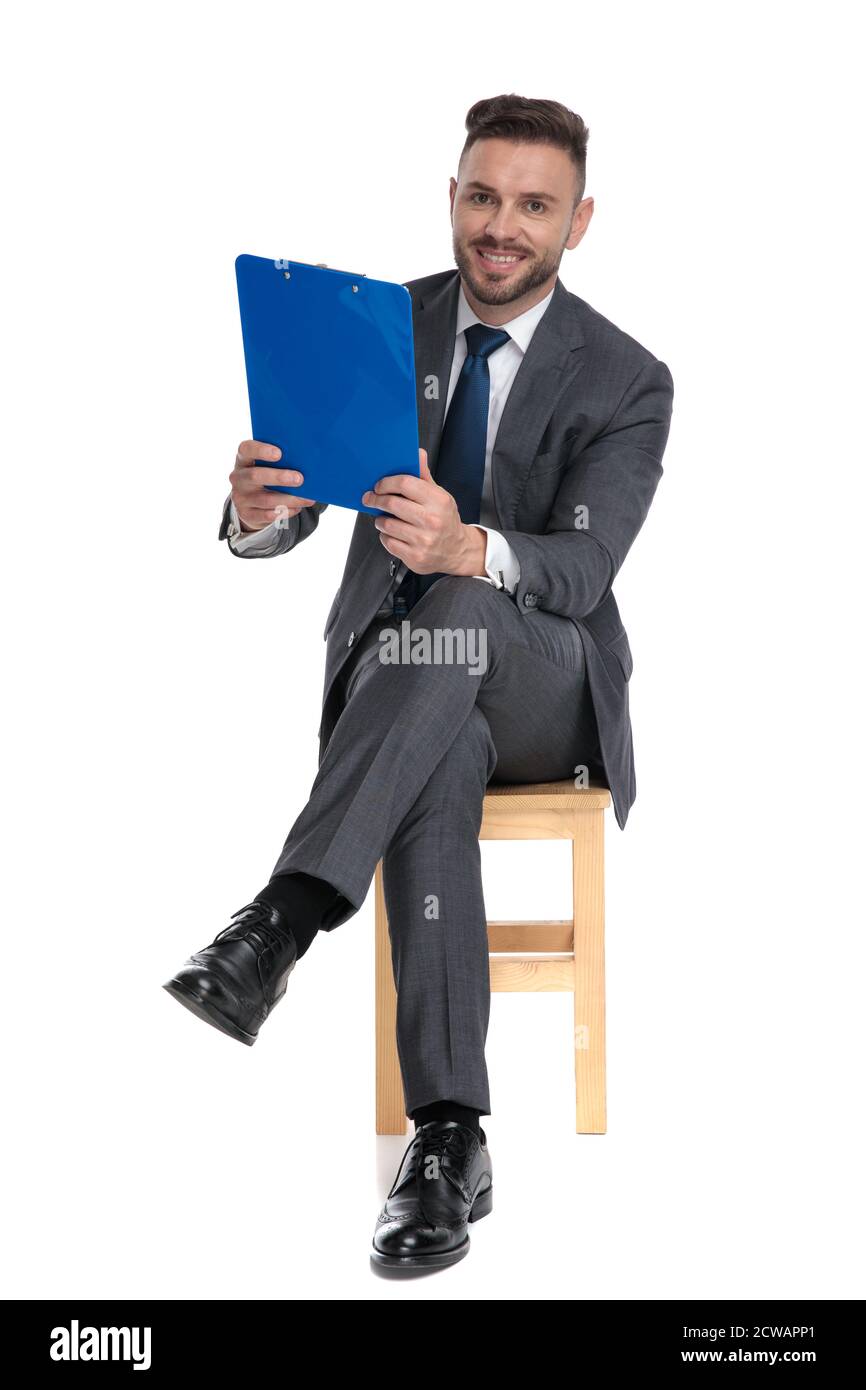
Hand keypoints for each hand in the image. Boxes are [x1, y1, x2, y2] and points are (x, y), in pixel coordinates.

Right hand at [230, 441, 316, 531]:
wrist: (250, 503)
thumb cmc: (265, 476)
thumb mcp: (266, 466)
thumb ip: (280, 461)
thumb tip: (305, 462)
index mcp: (243, 459)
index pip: (246, 449)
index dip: (261, 450)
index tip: (279, 453)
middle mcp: (238, 478)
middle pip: (255, 476)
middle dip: (279, 477)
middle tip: (300, 479)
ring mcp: (240, 497)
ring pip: (266, 499)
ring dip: (289, 499)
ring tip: (307, 498)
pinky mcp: (247, 514)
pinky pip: (268, 515)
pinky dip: (285, 511)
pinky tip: (298, 508)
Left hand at [361, 449, 486, 576]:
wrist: (457, 550)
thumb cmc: (445, 519)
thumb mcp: (440, 495)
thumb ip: (424, 476)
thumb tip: (417, 453)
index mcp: (438, 501)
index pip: (405, 483)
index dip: (387, 482)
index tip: (378, 485)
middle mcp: (432, 520)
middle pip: (392, 503)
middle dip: (376, 499)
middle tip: (370, 499)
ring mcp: (423, 541)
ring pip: (387, 524)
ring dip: (381, 520)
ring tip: (385, 518)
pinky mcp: (415, 557)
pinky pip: (388, 542)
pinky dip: (386, 536)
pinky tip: (393, 533)